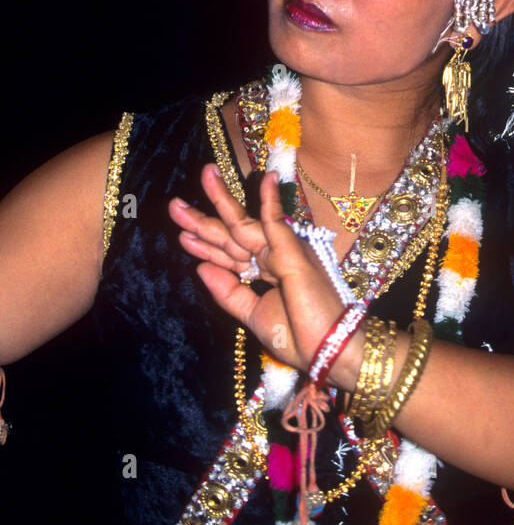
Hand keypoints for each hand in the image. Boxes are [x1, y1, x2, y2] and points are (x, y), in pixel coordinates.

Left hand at [170, 166, 350, 376]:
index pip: (227, 254)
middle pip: (230, 234)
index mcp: (262, 273)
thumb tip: (201, 268)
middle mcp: (270, 257)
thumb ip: (228, 292)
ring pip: (245, 222)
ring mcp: (281, 251)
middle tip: (174, 205)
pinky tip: (265, 179)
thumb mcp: (252, 315)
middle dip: (202, 219)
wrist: (327, 350)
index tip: (181, 236)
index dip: (204, 244)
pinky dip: (271, 201)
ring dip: (222, 199)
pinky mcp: (292, 252)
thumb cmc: (297, 338)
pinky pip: (277, 222)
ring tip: (206, 174)